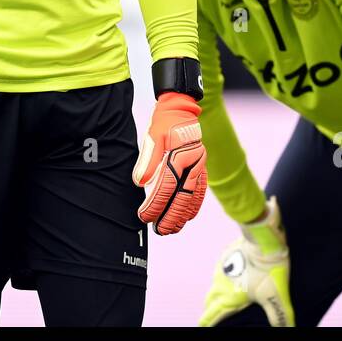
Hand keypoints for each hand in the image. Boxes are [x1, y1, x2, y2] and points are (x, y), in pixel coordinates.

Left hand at [132, 91, 206, 233]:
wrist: (181, 109)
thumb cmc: (164, 123)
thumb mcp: (153, 137)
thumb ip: (147, 160)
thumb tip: (140, 183)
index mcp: (180, 155)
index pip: (166, 186)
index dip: (155, 204)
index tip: (144, 216)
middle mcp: (194, 162)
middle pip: (182, 196)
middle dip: (170, 216)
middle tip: (159, 231)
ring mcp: (200, 166)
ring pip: (193, 197)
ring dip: (182, 216)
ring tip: (171, 229)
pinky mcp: (201, 168)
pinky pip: (200, 191)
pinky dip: (194, 206)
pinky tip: (187, 217)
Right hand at [200, 196, 294, 326]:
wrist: (264, 240)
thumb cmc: (269, 270)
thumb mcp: (277, 296)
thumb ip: (280, 316)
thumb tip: (287, 329)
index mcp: (230, 297)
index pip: (213, 315)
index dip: (206, 322)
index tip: (201, 327)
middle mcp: (221, 284)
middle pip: (210, 301)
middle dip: (209, 310)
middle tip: (209, 315)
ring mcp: (221, 268)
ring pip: (213, 285)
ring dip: (214, 293)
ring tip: (218, 298)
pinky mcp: (225, 255)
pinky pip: (219, 270)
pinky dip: (221, 277)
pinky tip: (228, 276)